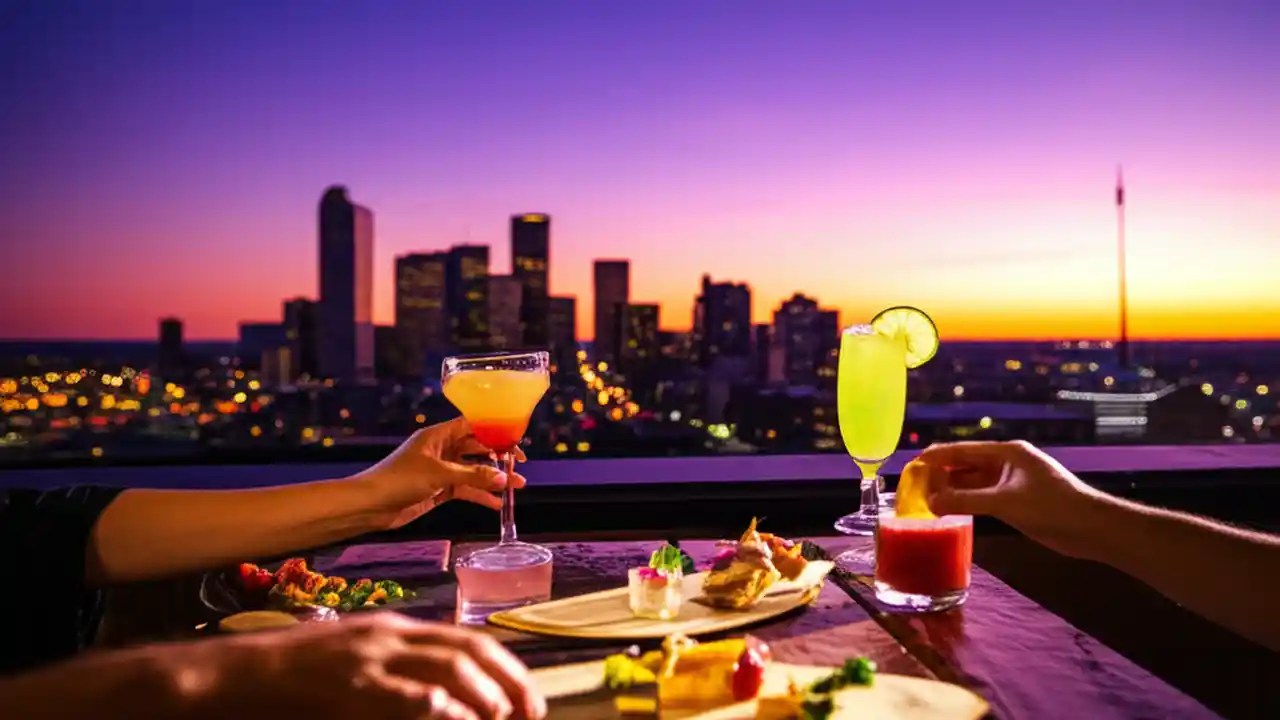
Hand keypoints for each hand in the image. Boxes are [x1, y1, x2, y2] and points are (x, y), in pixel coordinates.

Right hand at [223, 612, 545, 719]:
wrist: (237, 672)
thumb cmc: (296, 672)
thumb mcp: (356, 656)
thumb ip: (400, 668)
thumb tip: (447, 694)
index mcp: (394, 628)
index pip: (467, 639)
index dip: (506, 667)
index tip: (529, 698)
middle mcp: (389, 635)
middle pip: (467, 649)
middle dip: (508, 680)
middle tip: (531, 713)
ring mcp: (368, 657)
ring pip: (444, 665)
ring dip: (481, 692)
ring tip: (500, 716)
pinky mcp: (346, 685)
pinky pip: (398, 692)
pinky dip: (429, 701)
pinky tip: (448, 711)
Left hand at [354, 418, 527, 527]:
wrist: (371, 505)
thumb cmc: (401, 479)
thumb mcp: (440, 474)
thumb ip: (473, 475)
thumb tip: (503, 477)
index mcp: (438, 435)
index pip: (472, 425)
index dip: (495, 431)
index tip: (515, 440)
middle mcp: (442, 449)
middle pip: (476, 448)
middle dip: (498, 457)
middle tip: (520, 466)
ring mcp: (441, 470)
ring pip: (473, 471)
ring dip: (492, 479)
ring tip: (516, 487)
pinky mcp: (439, 490)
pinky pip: (465, 489)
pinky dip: (480, 495)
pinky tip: (495, 504)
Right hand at [916, 440, 1106, 557]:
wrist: (1090, 528)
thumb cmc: (1051, 507)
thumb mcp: (1005, 502)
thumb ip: (966, 501)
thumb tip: (931, 503)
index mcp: (1007, 452)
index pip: (963, 450)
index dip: (937, 457)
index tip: (913, 465)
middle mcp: (1007, 463)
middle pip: (966, 465)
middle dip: (941, 475)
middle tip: (915, 487)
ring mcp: (1011, 483)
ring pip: (973, 483)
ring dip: (952, 490)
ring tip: (926, 500)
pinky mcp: (1015, 501)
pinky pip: (982, 497)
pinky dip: (965, 502)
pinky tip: (950, 510)